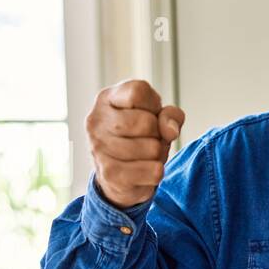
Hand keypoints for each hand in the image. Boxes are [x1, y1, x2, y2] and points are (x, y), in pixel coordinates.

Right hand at [86, 79, 185, 207]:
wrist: (119, 176)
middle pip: (146, 122)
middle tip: (150, 138)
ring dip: (158, 154)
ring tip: (146, 155)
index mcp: (107, 98)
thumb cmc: (140, 138)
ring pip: (151, 149)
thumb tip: (170, 131)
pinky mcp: (109, 173)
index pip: (138, 92)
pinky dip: (156, 172)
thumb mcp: (159, 119)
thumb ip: (171, 116)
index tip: (149, 113)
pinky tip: (144, 170)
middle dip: (158, 133)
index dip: (154, 105)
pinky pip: (153, 171)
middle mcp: (97, 120)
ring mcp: (99, 147)